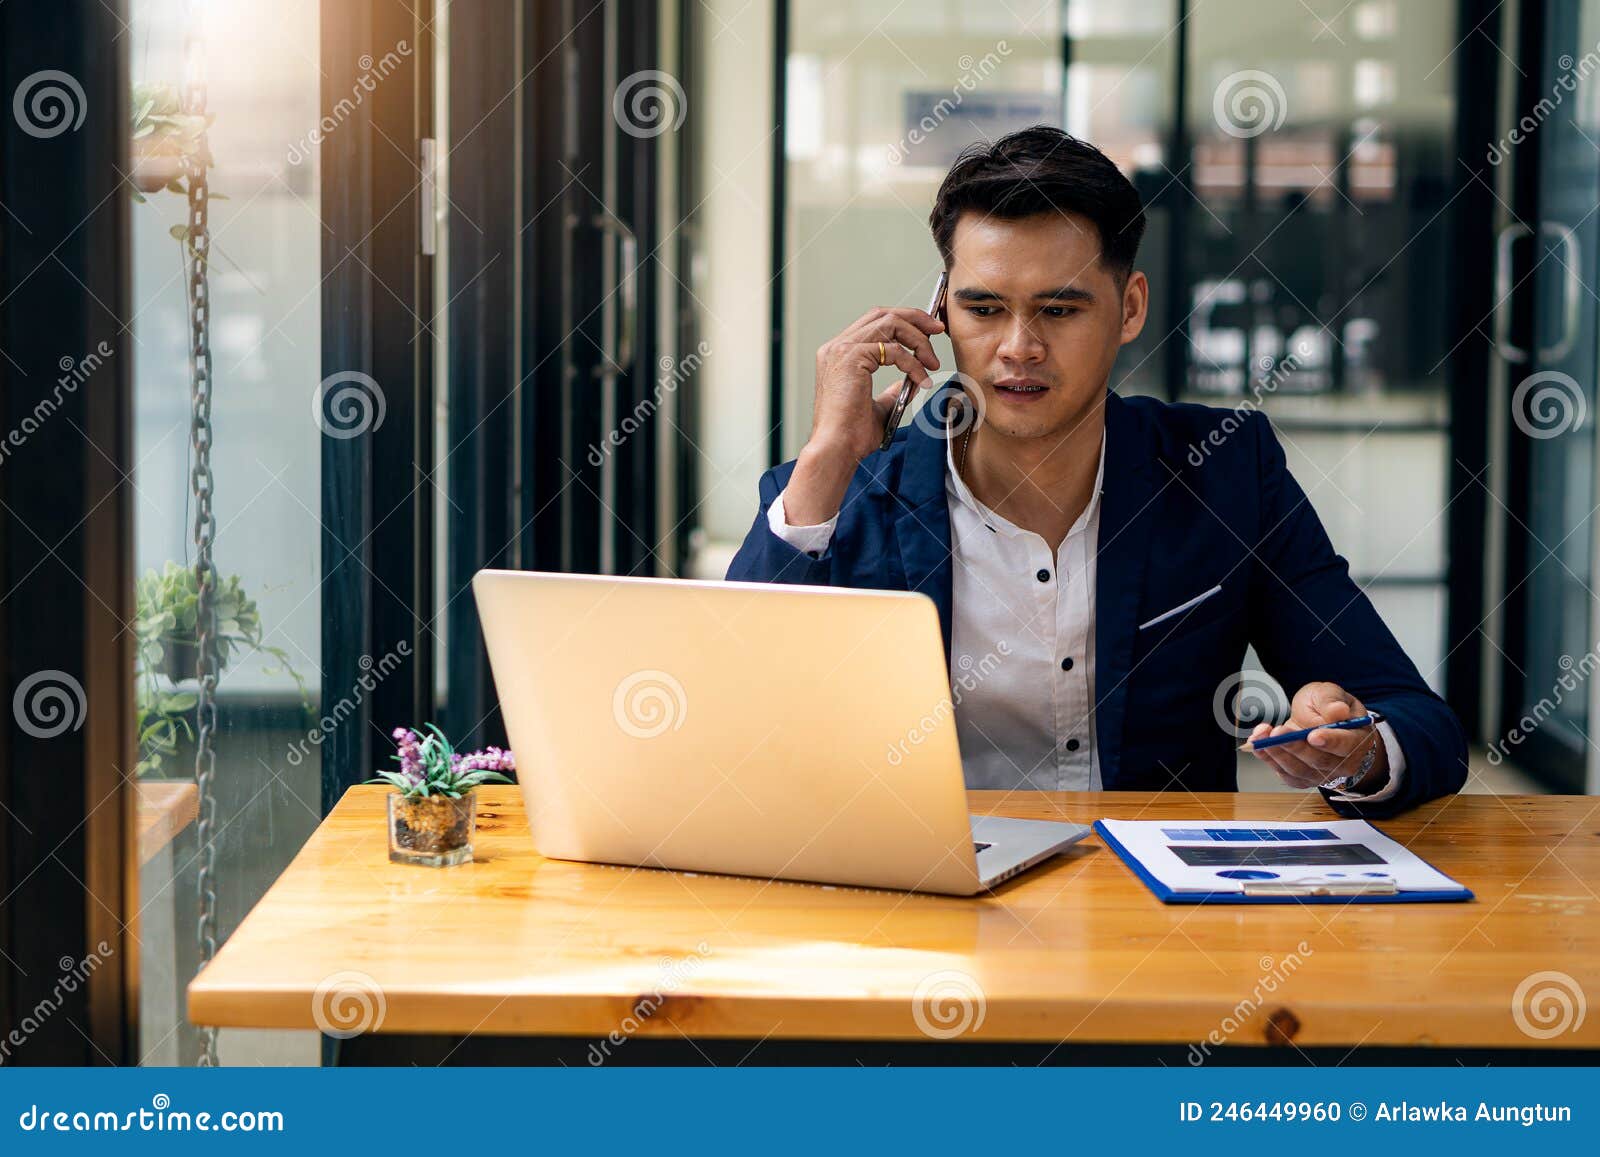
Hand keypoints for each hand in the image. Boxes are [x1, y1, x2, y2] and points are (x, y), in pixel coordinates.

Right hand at [782, 306, 944, 525]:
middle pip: (883, 314)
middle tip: (938, 330)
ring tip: (932, 361)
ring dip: (917, 339)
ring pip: (890, 323)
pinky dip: (913, 362)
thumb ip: (891, 392)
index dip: (905, 322)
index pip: (875, 322)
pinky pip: (894, 350)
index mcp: (839, 354)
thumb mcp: (878, 408)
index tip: (929, 332)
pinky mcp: (851, 357)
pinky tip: (922, 379)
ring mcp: (842, 349)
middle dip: (915, 319)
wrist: (836, 448)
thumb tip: (910, 382)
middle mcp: (837, 347)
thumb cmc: (851, 435)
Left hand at [1245, 681, 1387, 792]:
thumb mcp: (1328, 693)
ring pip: (1300, 770)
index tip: (1312, 735)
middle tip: (1278, 732)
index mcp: (1357, 739)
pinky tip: (1257, 744)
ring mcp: (1322, 773)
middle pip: (1320, 761)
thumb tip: (1339, 712)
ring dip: (1278, 753)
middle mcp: (1343, 762)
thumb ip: (1331, 701)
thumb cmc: (1325, 706)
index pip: (1346, 745)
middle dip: (1295, 746)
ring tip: (1262, 736)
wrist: (1316, 718)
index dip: (1330, 741)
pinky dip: (1269, 759)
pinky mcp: (1302, 778)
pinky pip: (1285, 774)